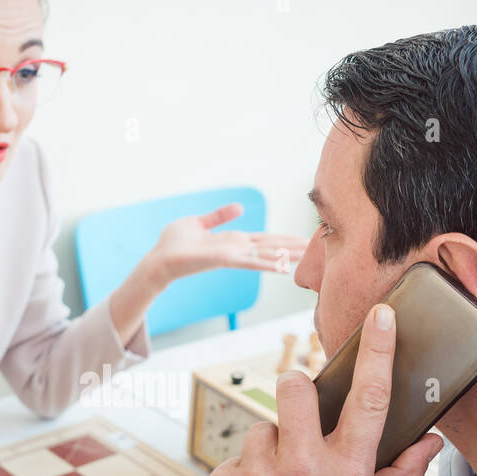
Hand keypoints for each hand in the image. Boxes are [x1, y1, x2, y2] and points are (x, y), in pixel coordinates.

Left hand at [147, 203, 307, 284]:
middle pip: (272, 247)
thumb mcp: (198, 222)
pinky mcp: (224, 259)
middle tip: (317, 246)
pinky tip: (284, 267)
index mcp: (233, 241)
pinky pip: (250, 261)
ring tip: (309, 255)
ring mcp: (232, 256)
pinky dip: (267, 264)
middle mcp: (236, 250)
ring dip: (288, 255)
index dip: (284, 238)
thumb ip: (219, 216)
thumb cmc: (173, 244)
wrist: (158, 259)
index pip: (265, 239)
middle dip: (294, 247)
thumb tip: (239, 208)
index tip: (303, 238)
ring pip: (266, 255)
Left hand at [199, 303, 443, 475]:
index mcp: (346, 472)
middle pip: (293, 387)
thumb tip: (431, 441)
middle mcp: (301, 467)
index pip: (369, 399)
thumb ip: (399, 475)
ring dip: (268, 451)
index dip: (377, 352)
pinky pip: (233, 462)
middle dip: (295, 393)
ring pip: (260, 429)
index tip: (380, 315)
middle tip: (299, 423)